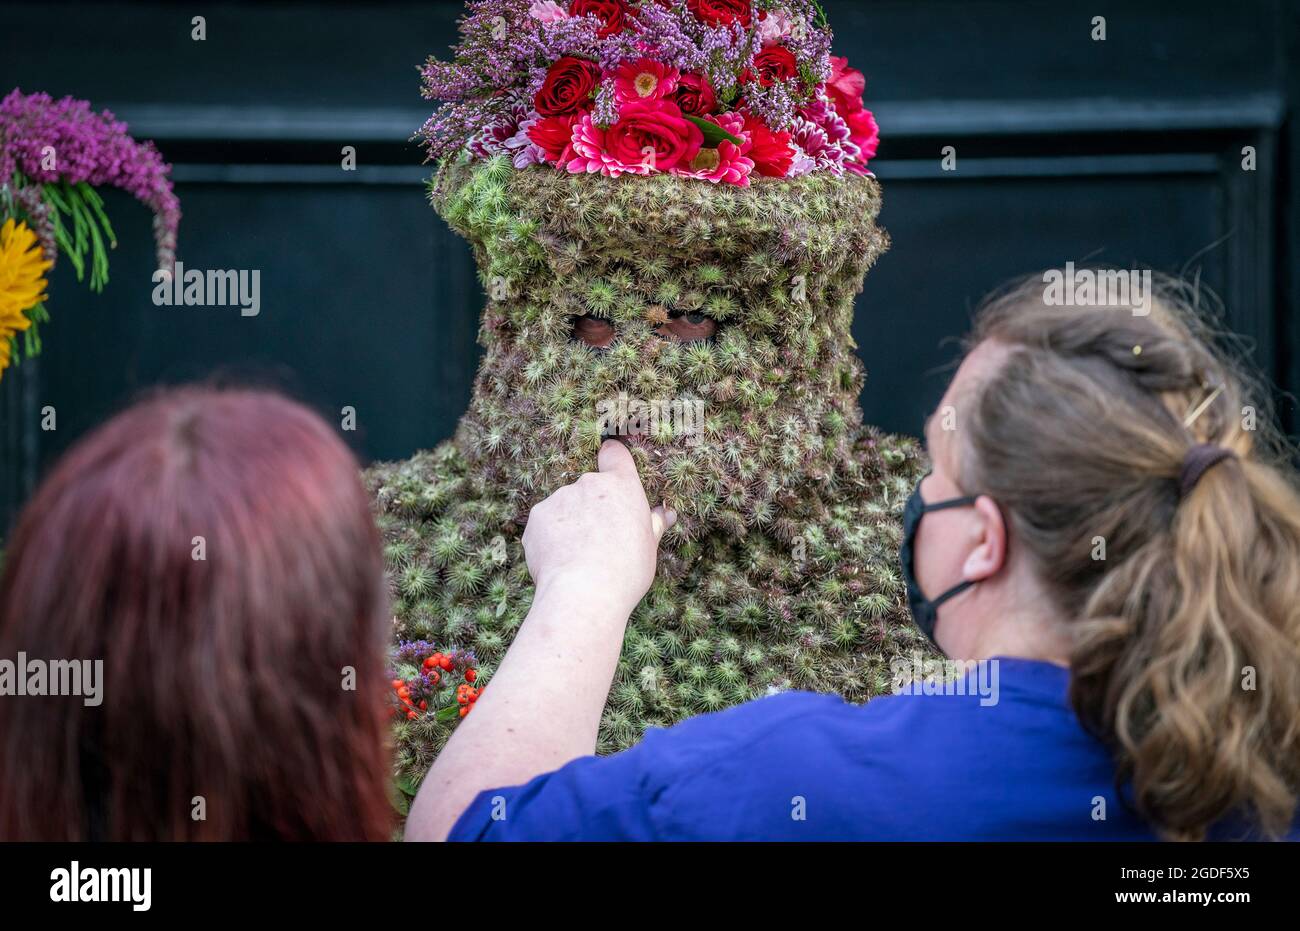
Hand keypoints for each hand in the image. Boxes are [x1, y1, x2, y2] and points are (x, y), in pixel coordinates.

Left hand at [522, 440, 675, 614]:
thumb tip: (667, 514)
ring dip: (570, 523)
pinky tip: (559, 561)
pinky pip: (545, 524)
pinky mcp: (537, 516)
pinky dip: (550, 538)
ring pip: (565, 507)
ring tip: (578, 557)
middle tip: (598, 541)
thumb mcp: (649, 547)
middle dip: (592, 508)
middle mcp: (589, 484)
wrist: (584, 593)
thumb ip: (653, 524)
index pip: (614, 454)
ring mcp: (560, 498)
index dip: (612, 459)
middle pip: (589, 488)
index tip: (611, 469)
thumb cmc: (626, 570)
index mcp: (621, 486)